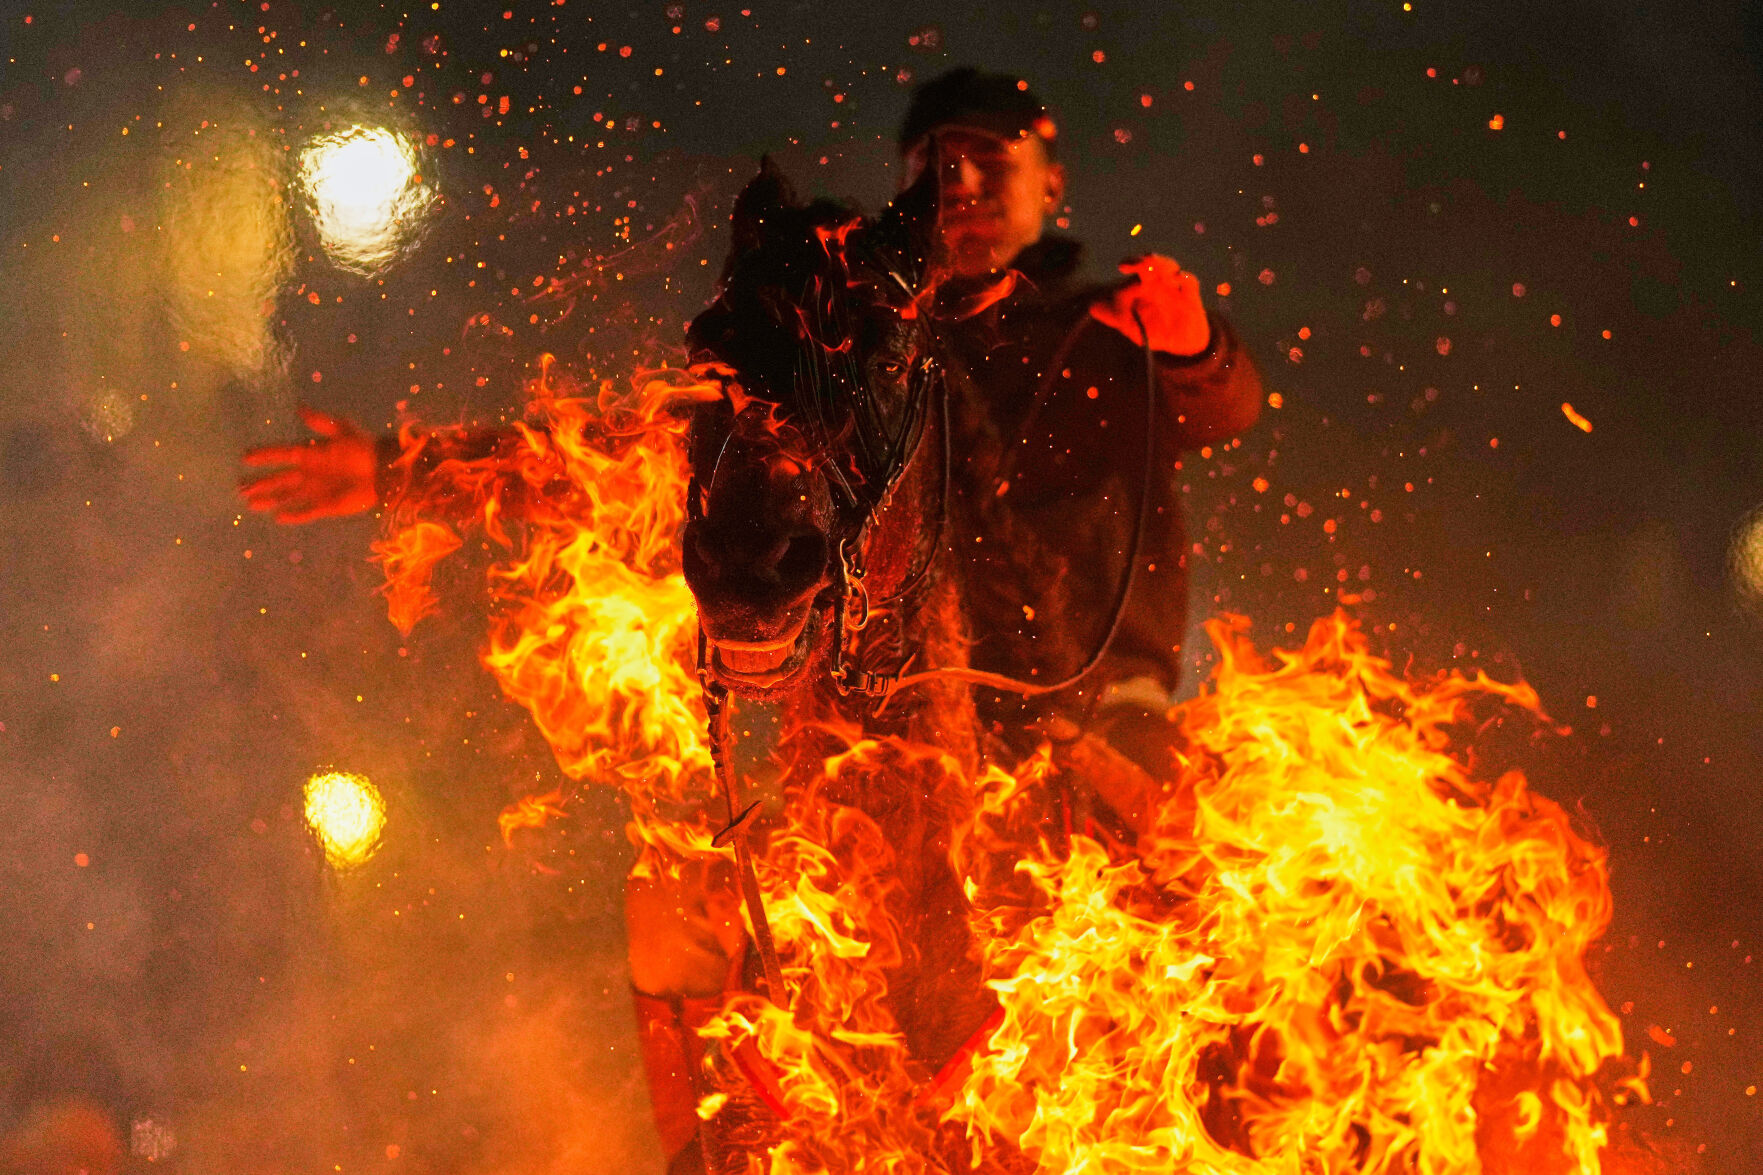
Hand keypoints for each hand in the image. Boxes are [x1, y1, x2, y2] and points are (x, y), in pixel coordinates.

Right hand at [240, 406, 378, 523]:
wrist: (386, 470)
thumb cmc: (364, 447)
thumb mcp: (343, 429)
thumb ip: (321, 422)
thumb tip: (300, 407)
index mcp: (310, 453)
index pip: (281, 455)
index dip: (264, 456)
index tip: (245, 457)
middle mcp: (309, 473)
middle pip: (278, 479)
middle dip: (259, 483)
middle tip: (239, 488)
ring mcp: (317, 490)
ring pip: (287, 497)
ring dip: (269, 500)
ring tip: (250, 503)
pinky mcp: (328, 506)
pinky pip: (306, 512)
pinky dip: (293, 515)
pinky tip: (278, 518)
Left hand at [1089, 254, 1209, 356]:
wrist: (1179, 344)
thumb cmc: (1152, 329)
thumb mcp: (1130, 325)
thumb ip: (1112, 315)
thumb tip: (1092, 307)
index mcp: (1142, 283)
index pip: (1134, 270)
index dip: (1128, 272)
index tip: (1122, 275)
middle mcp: (1158, 280)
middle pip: (1151, 262)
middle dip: (1140, 260)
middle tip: (1126, 264)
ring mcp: (1175, 287)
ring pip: (1169, 267)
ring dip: (1160, 264)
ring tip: (1149, 262)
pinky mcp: (1191, 297)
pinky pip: (1190, 283)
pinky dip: (1186, 279)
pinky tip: (1179, 278)